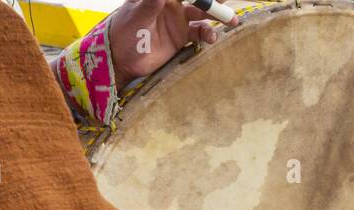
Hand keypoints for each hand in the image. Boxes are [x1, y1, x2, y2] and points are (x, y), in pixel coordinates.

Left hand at [107, 0, 236, 88]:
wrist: (122, 59)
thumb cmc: (124, 32)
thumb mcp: (137, 15)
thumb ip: (151, 2)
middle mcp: (174, 5)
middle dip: (213, 0)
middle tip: (226, 1)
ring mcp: (179, 21)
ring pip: (203, 15)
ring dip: (217, 16)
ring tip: (230, 20)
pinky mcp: (182, 38)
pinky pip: (200, 33)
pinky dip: (208, 34)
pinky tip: (212, 38)